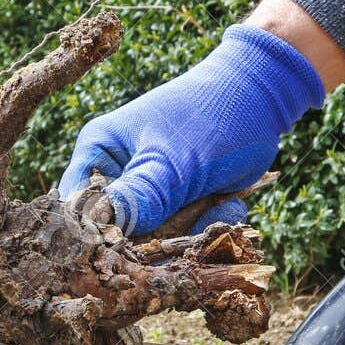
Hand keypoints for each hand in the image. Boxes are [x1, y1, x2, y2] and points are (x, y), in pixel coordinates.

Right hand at [59, 24, 324, 234]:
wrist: (263, 95)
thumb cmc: (213, 115)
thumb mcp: (176, 159)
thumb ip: (142, 196)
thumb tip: (107, 228)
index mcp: (99, 152)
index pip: (80, 208)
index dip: (98, 235)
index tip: (130, 249)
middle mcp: (116, 173)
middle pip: (118, 230)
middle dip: (157, 236)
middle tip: (189, 220)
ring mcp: (148, 189)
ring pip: (155, 237)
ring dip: (190, 230)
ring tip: (215, 202)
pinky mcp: (176, 201)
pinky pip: (183, 232)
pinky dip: (208, 225)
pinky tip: (226, 202)